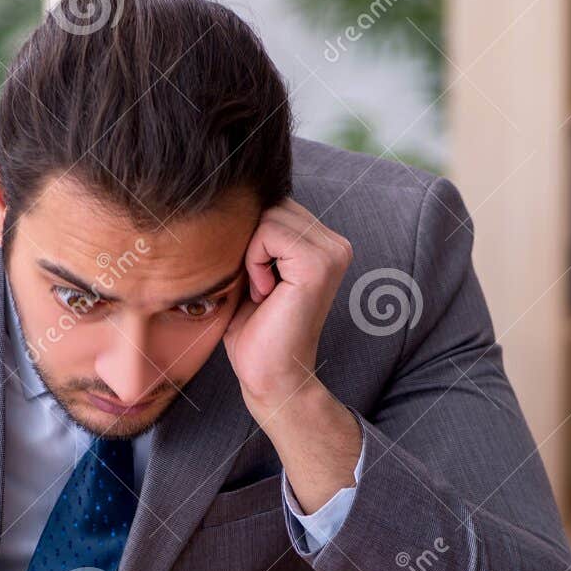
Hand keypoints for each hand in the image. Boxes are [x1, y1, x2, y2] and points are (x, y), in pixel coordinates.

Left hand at [223, 198, 353, 420]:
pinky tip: (265, 293)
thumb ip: (257, 234)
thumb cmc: (255, 330)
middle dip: (252, 242)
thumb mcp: (253, 270)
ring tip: (263, 291)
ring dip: (252, 254)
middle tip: (259, 288)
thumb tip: (235, 195)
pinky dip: (254, 261)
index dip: (253, 238)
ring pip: (270, 215)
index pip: (277, 205)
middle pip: (274, 204)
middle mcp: (335, 244)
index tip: (258, 281)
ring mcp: (332, 252)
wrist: (270, 376)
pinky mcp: (319, 263)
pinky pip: (268, 232)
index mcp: (323, 244)